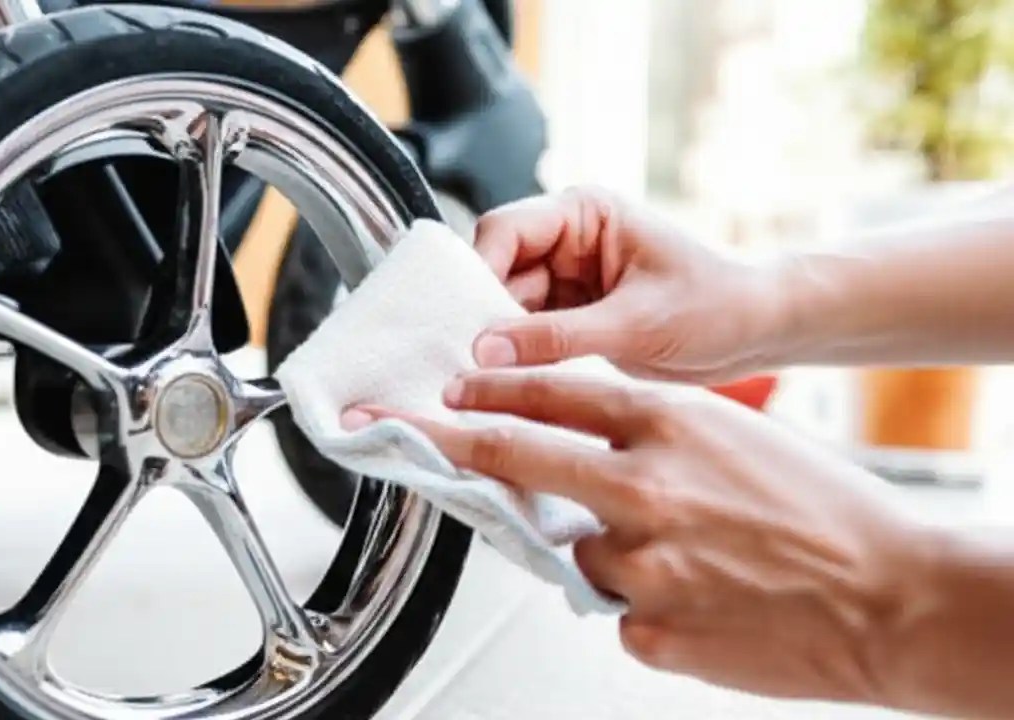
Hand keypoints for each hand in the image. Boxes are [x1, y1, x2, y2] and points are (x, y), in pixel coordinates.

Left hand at [342, 371, 929, 706]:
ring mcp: (638, 561)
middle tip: (401, 426)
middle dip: (446, 437)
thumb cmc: (825, 512)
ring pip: (574, 550)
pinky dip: (640, 602)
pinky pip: (614, 609)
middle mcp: (640, 485)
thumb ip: (650, 435)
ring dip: (603, 549)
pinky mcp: (645, 627)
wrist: (890, 598)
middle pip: (513, 454)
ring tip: (684, 556)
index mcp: (669, 421)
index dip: (491, 384)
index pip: (550, 388)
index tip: (453, 386)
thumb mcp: (735, 435)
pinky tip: (700, 597)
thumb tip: (579, 444)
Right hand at [471, 187, 787, 382]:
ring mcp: (566, 280)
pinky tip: (505, 385)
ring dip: (497, 342)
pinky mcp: (571, 317)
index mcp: (585, 213)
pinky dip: (515, 359)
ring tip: (483, 380)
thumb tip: (485, 349)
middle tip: (468, 362)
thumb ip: (556, 336)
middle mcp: (567, 240)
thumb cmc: (718, 305)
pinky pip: (525, 335)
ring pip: (504, 308)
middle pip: (496, 271)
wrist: (760, 334)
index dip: (479, 276)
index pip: (504, 232)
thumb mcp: (635, 323)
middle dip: (483, 315)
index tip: (468, 325)